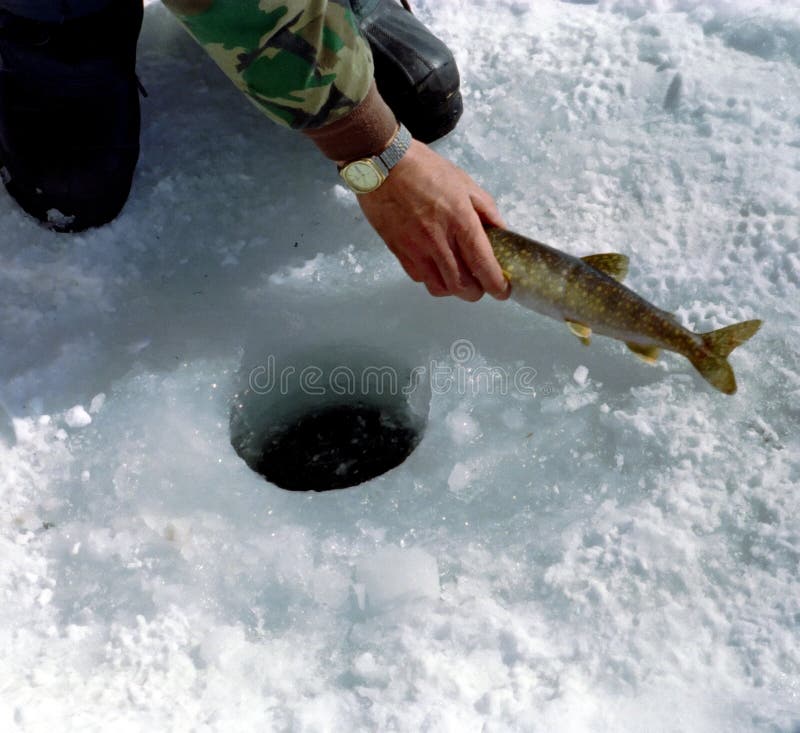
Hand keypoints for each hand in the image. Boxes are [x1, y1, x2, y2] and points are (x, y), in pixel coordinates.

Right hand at [356, 140, 510, 301]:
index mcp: (461, 221)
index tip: (503, 290)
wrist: (382, 165)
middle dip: (476, 292)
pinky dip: (432, 279)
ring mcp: (416, 249)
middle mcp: (439, 241)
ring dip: (454, 290)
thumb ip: (486, 210)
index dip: (497, 285)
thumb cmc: (424, 169)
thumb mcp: (465, 182)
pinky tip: (436, 267)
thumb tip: (500, 231)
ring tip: (459, 279)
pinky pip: (419, 278)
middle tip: (482, 285)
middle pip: (462, 286)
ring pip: (440, 288)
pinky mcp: (399, 251)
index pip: (484, 266)